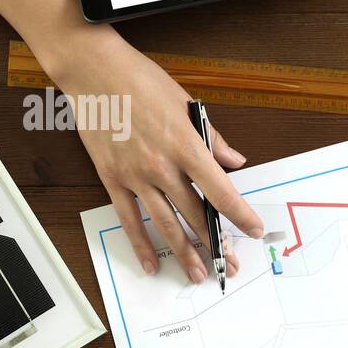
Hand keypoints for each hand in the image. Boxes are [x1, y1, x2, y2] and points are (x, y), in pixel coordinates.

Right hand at [0, 0, 264, 282]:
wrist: (94, 72)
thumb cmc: (140, 81)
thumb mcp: (185, 103)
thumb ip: (211, 138)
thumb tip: (234, 161)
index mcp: (186, 145)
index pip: (220, 190)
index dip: (239, 214)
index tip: (253, 230)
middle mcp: (162, 166)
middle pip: (194, 214)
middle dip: (215, 243)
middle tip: (229, 266)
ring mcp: (135, 175)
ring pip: (164, 223)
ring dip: (183, 253)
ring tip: (197, 275)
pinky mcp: (112, 178)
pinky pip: (129, 218)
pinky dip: (141, 243)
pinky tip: (151, 263)